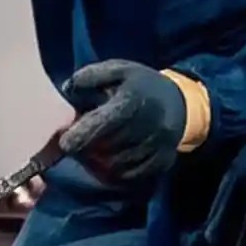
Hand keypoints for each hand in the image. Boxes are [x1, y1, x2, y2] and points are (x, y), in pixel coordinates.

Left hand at [58, 60, 187, 184]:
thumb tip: (67, 89)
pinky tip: (110, 164)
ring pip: (121, 164)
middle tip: (76, 148)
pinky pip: (136, 175)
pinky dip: (119, 173)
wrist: (180, 101)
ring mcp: (159, 144)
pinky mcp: (165, 159)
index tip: (65, 144)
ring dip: (102, 164)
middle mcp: (150, 123)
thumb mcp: (118, 70)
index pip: (105, 122)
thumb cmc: (140, 85)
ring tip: (92, 154)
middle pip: (110, 146)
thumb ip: (92, 76)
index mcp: (134, 99)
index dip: (82, 135)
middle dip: (89, 150)